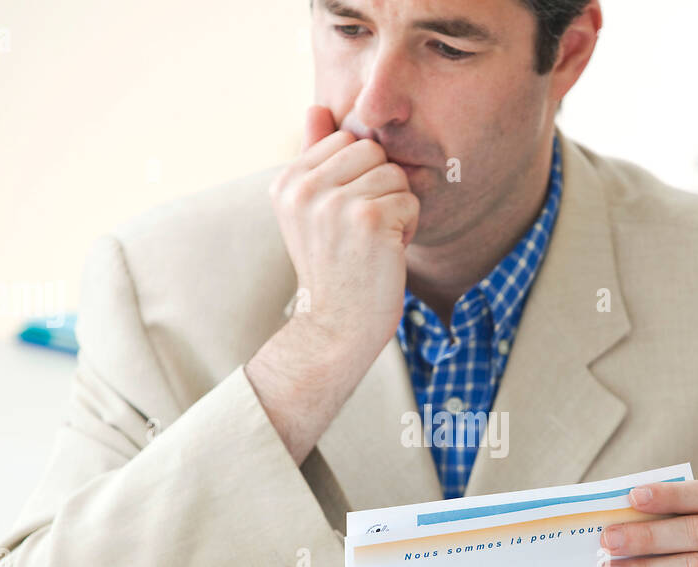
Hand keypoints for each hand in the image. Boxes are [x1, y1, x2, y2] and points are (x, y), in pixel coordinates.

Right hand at [267, 105, 420, 357]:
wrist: (336, 328)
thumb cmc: (334, 270)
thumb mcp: (311, 211)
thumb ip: (313, 157)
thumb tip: (316, 107)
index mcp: (287, 182)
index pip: (345, 142)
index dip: (359, 177)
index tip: (346, 218)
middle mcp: (304, 189)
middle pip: (372, 151)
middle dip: (381, 189)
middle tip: (364, 232)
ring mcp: (335, 203)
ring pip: (394, 174)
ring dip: (396, 210)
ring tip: (373, 243)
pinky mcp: (369, 219)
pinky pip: (409, 200)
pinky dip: (408, 229)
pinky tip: (386, 254)